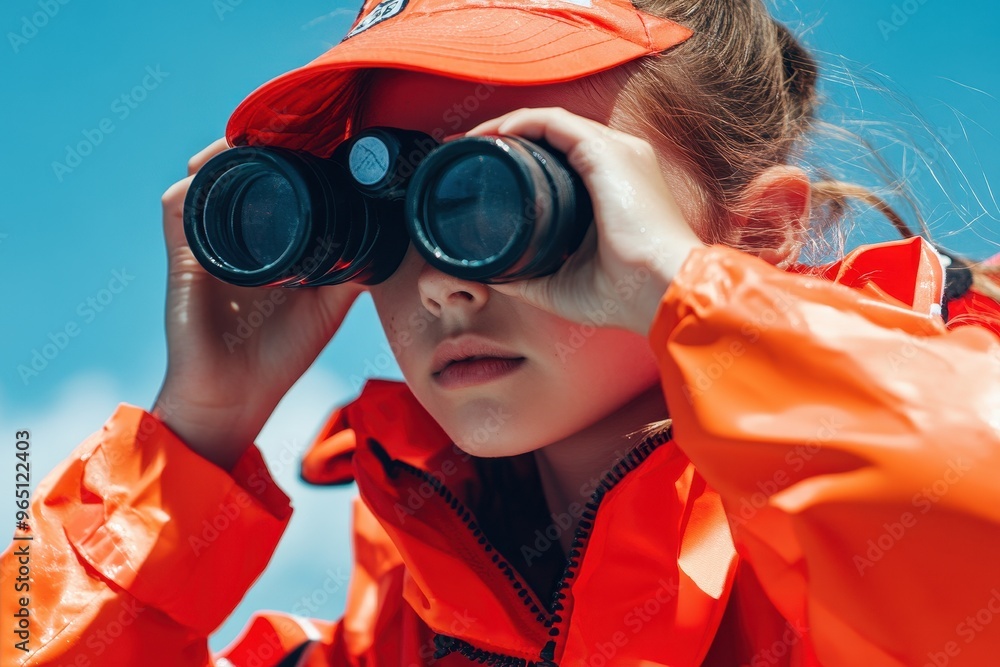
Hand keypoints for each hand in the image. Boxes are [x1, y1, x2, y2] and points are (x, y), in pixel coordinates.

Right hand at [153, 139, 363, 469]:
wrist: (235, 396)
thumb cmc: (281, 353)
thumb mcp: (329, 304)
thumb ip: (354, 272)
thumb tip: (391, 239)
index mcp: (268, 240)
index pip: (276, 181)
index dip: (294, 153)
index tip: (325, 132)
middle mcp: (235, 232)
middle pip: (242, 169)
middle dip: (266, 141)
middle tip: (298, 123)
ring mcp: (205, 240)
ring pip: (210, 174)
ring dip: (232, 150)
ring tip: (264, 135)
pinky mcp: (182, 255)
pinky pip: (181, 204)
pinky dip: (199, 180)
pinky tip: (222, 164)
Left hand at [465, 108, 703, 334]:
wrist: (666, 294)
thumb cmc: (628, 296)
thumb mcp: (566, 286)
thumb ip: (532, 277)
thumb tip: (495, 274)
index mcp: (617, 187)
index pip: (564, 158)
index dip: (523, 158)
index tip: (484, 171)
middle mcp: (621, 161)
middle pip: (555, 135)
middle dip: (507, 138)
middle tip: (467, 152)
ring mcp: (617, 152)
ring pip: (551, 122)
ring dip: (507, 126)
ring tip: (473, 140)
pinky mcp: (607, 153)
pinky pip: (555, 122)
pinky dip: (521, 123)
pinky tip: (496, 135)